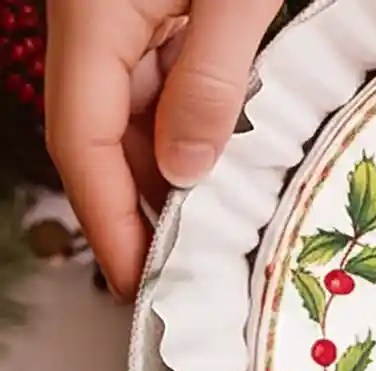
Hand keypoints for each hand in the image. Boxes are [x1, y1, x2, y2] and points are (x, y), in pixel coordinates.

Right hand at [44, 0, 281, 299]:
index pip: (81, 143)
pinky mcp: (149, 10)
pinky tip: (229, 158)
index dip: (107, 221)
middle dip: (145, 206)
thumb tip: (187, 169)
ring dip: (175, 168)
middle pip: (104, 137)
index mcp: (90, 22)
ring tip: (219, 225)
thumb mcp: (235, 0)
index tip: (134, 279)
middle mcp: (91, 26)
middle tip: (187, 269)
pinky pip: (161, 82)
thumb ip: (210, 81)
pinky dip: (190, 125)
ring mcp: (118, 17)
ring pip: (135, 114)